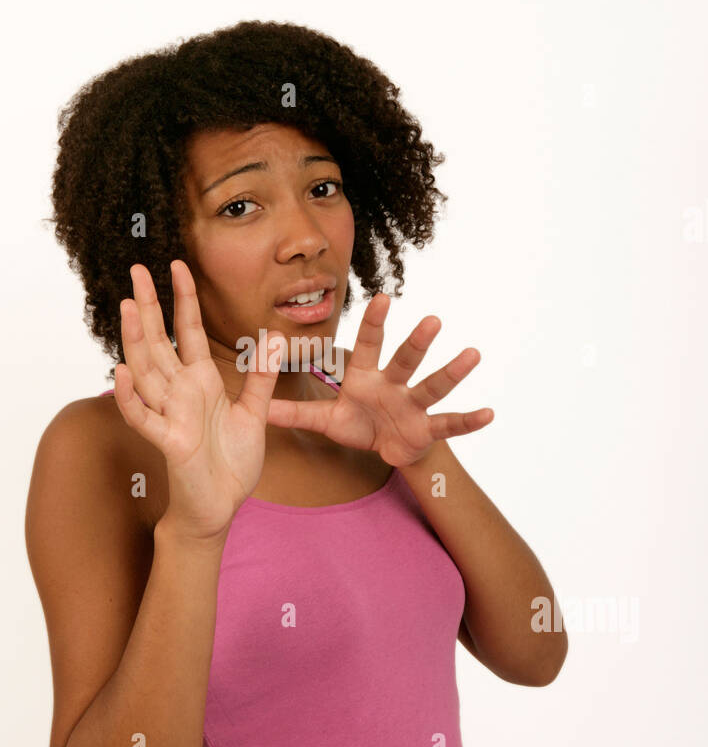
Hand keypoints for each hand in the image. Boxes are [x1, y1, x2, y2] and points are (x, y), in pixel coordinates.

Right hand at [114, 260, 283, 540]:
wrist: (220, 507)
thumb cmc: (230, 463)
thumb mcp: (253, 414)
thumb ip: (260, 376)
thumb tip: (272, 338)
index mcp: (200, 382)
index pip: (188, 331)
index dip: (183, 299)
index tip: (177, 265)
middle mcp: (180, 393)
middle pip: (159, 342)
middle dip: (148, 306)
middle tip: (135, 269)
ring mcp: (170, 415)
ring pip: (147, 371)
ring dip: (137, 340)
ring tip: (129, 307)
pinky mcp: (169, 442)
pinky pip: (145, 417)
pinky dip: (131, 397)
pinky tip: (121, 373)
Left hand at [266, 293, 493, 467]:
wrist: (388, 449)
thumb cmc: (359, 425)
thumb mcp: (325, 420)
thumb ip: (294, 414)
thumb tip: (258, 409)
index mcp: (366, 377)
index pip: (368, 345)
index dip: (374, 323)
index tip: (383, 297)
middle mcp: (393, 384)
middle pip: (405, 360)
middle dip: (417, 342)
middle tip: (432, 319)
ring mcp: (413, 406)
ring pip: (433, 386)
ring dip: (452, 372)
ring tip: (472, 354)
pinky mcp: (427, 429)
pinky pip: (449, 423)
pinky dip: (468, 421)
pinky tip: (489, 413)